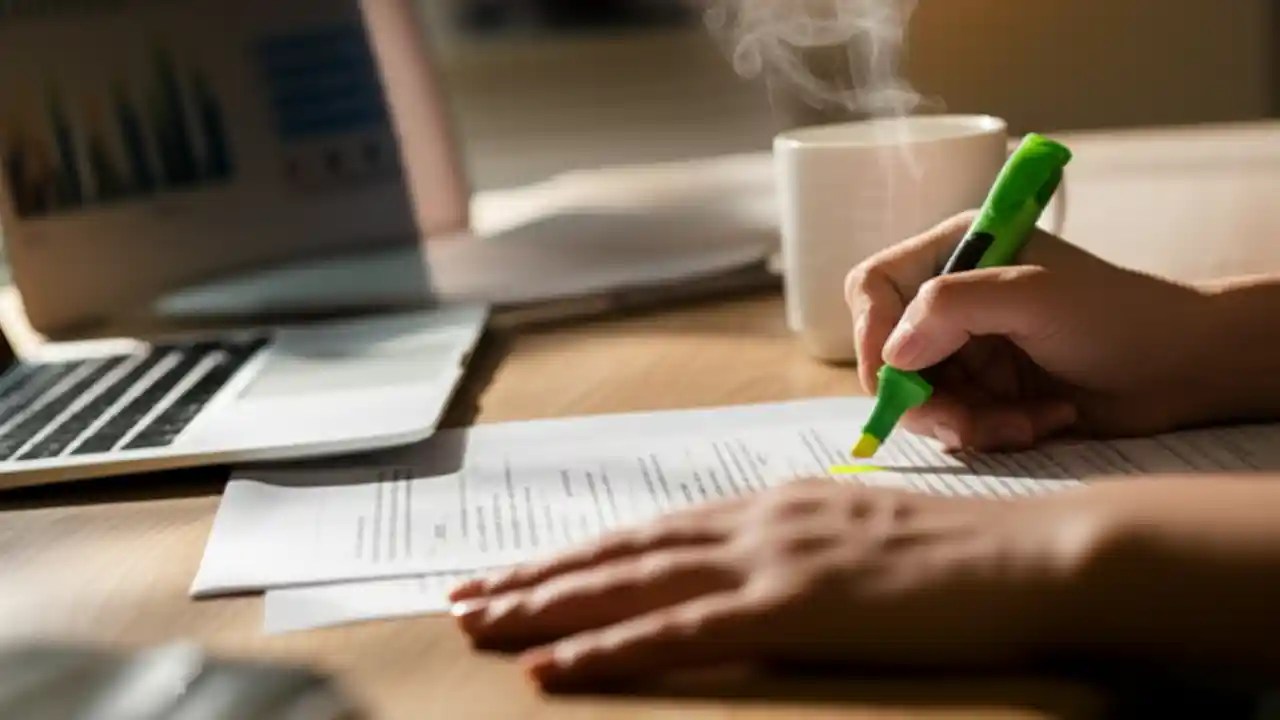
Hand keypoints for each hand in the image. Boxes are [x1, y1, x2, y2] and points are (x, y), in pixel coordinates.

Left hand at [449, 480, 1096, 689]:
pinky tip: (554, 666)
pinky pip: (678, 631)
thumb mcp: (860, 543)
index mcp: (771, 504)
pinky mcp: (792, 607)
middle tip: (466, 597)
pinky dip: (607, 649)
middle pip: (622, 550)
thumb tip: (753, 574)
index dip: (580, 553)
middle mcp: (755, 520)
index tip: (521, 571)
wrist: (1033, 557)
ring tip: (480, 625)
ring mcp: (770, 559)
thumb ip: (798, 552)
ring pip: (631, 582)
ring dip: (547, 606)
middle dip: (538, 575)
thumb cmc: (960, 559)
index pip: (652, 531)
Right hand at [845, 212, 1214, 450]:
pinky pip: (953, 425)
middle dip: (926, 397)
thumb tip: (892, 354)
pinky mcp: (984, 393)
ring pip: (919, 399)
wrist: (1182, 369)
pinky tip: (1039, 423)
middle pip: (888, 356)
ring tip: (1026, 422)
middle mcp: (950, 299)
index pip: (875, 286)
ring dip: (967, 421)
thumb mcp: (1034, 296)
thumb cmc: (1118, 317)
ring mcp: (965, 349)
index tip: (895, 377)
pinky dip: (990, 433)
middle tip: (967, 422)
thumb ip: (953, 306)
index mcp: (955, 252)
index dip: (871, 332)